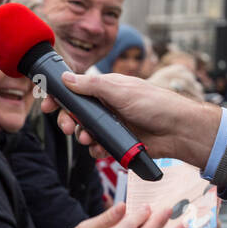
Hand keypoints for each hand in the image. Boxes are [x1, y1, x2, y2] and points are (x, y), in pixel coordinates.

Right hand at [41, 71, 221, 165]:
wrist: (179, 131)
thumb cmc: (156, 104)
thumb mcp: (122, 90)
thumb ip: (93, 85)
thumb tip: (66, 77)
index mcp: (108, 89)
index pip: (77, 90)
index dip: (60, 98)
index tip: (47, 106)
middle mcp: (109, 106)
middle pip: (77, 114)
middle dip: (69, 121)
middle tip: (69, 127)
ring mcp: (114, 124)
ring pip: (86, 132)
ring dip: (84, 137)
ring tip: (90, 139)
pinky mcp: (120, 142)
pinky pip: (99, 148)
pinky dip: (97, 150)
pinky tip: (102, 150)